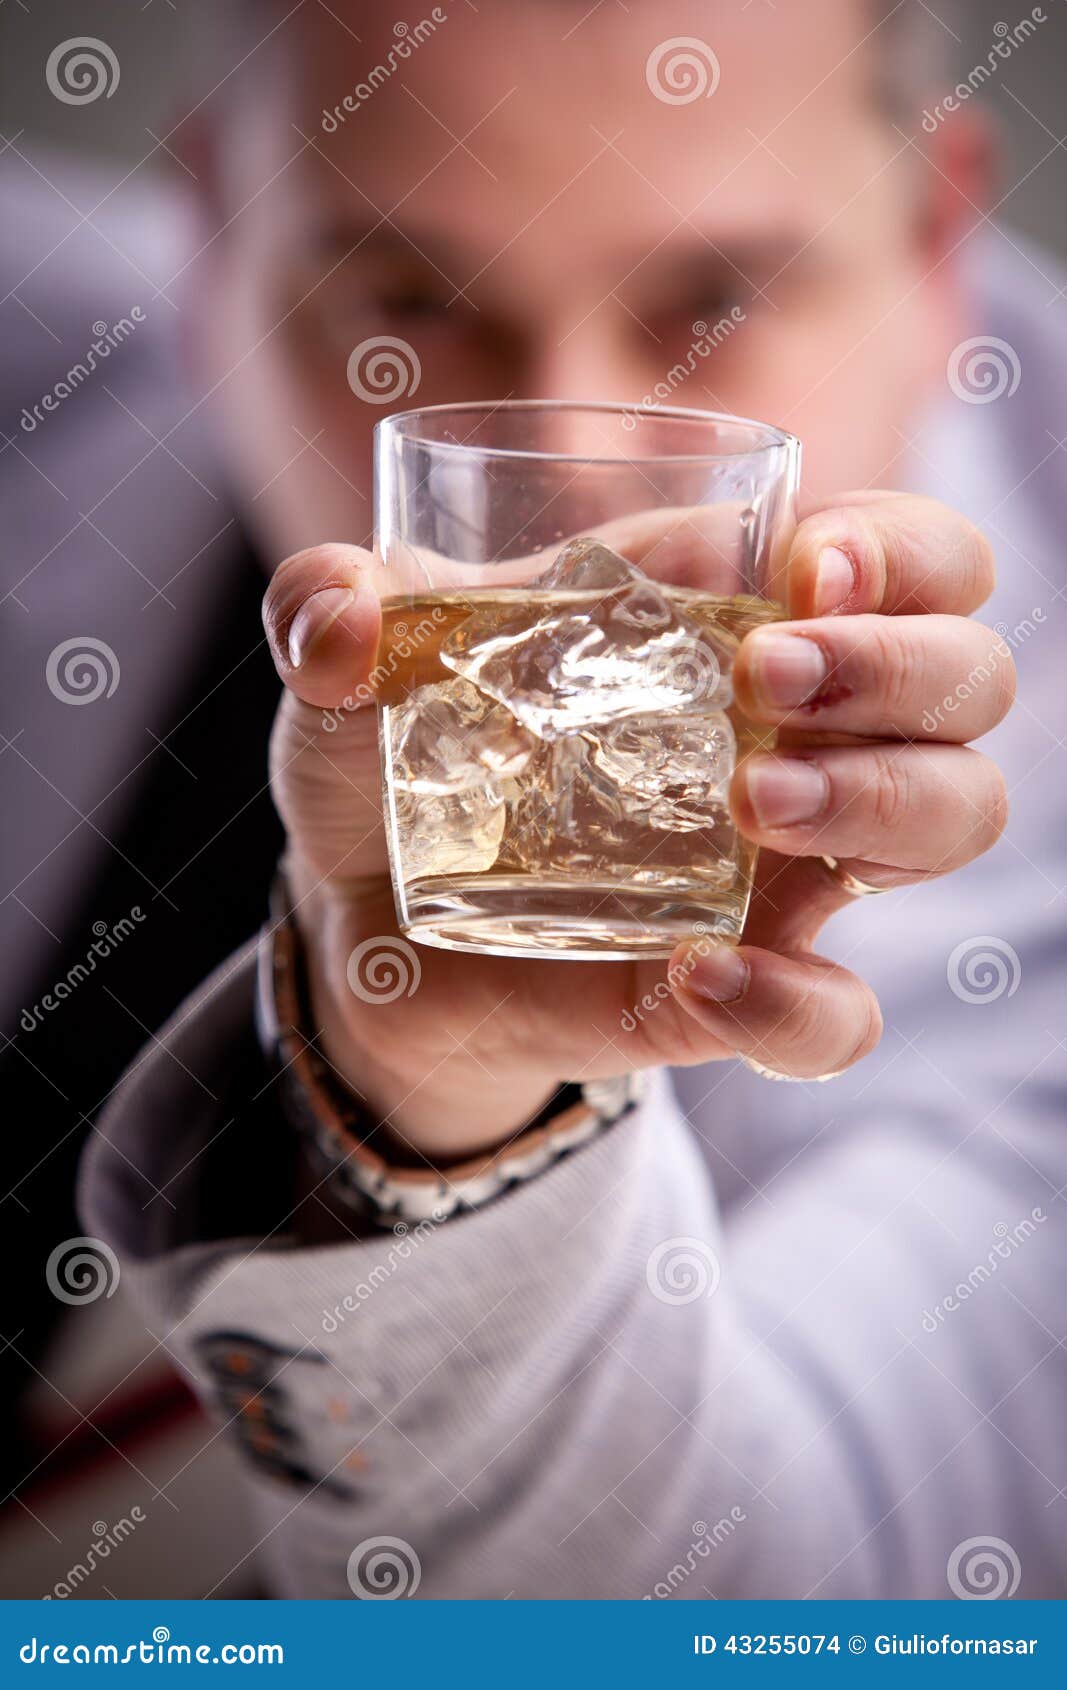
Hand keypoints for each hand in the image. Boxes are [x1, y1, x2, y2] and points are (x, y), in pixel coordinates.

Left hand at [262, 492, 1010, 1160]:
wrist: (366, 924)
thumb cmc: (396, 759)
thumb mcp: (351, 678)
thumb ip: (331, 617)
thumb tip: (338, 620)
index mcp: (736, 617)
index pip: (913, 555)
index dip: (903, 547)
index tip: (809, 564)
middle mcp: (798, 734)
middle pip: (970, 679)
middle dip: (903, 665)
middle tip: (765, 680)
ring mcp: (784, 867)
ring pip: (954, 816)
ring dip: (881, 801)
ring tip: (745, 805)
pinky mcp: (742, 988)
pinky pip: (837, 1013)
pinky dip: (796, 1001)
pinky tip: (693, 973)